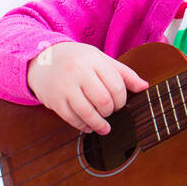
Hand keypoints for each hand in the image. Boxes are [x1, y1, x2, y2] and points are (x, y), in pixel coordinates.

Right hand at [27, 42, 148, 134]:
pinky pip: (72, 119)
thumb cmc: (76, 60)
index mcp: (93, 59)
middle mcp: (78, 71)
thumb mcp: (100, 59)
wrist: (41, 59)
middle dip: (111, 111)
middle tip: (110, 111)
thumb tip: (144, 86)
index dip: (122, 99)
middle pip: (104, 100)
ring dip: (100, 124)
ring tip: (104, 127)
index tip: (119, 103)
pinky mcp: (54, 100)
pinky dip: (83, 126)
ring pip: (88, 112)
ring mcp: (64, 86)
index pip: (116, 85)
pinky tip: (88, 126)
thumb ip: (123, 72)